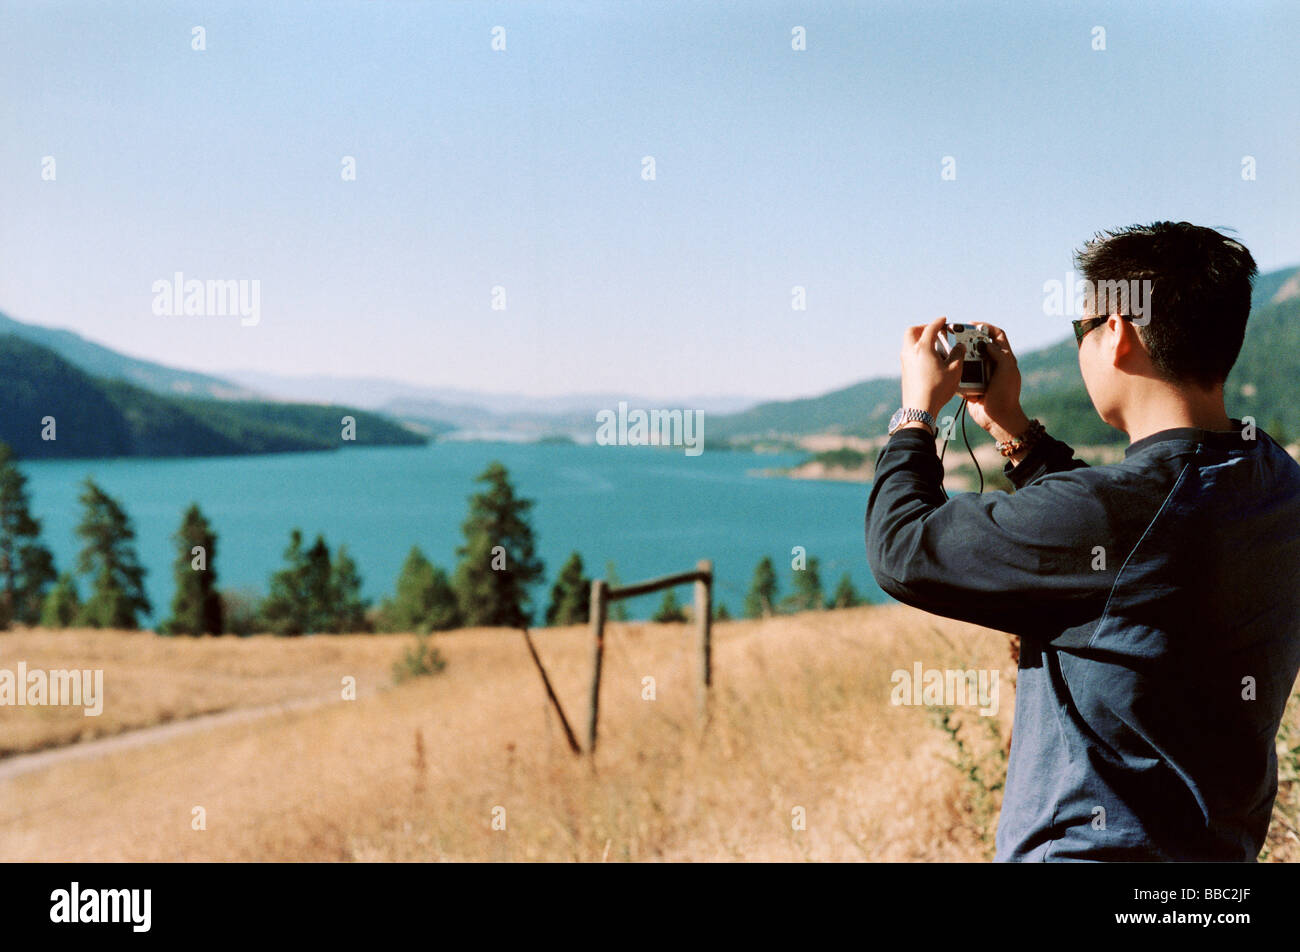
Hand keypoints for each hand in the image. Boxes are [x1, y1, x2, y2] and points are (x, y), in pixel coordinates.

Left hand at [900, 316, 965, 419]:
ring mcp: (905, 362)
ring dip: (919, 338)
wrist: (919, 408)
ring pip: (908, 342)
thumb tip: (960, 346)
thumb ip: (958, 354)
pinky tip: (928, 358)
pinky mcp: (904, 371)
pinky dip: (917, 349)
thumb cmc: (937, 390)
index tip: (944, 320)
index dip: (938, 322)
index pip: (930, 328)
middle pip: (912, 331)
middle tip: (935, 330)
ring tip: (934, 344)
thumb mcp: (954, 370)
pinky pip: (909, 353)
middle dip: (923, 327)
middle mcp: (910, 352)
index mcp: (922, 348)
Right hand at [962, 323, 1028, 442]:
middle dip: (968, 341)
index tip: (972, 325)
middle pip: (979, 345)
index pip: (997, 335)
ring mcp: (982, 375)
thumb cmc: (1006, 394)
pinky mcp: (972, 385)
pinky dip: (957, 373)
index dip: (986, 327)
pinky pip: (962, 375)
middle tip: (957, 338)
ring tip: (952, 355)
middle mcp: (993, 364)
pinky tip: (950, 370)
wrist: (998, 419)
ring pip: (968, 360)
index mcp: (1005, 358)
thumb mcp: (1007, 370)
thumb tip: (984, 343)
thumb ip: (999, 354)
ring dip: (961, 357)